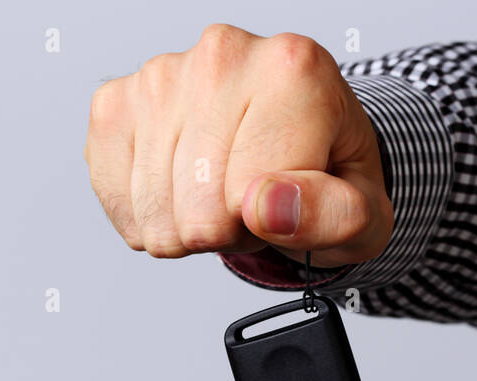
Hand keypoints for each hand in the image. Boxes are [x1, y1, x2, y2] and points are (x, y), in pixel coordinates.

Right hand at [84, 24, 392, 267]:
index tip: (287, 200)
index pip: (251, 196)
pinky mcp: (115, 102)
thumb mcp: (361, 213)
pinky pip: (117, 197)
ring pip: (154, 211)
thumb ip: (332, 216)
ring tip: (221, 192)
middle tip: (253, 199)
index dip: (268, 224)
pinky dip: (147, 216)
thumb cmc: (326, 172)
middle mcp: (223, 55)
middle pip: (197, 210)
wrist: (291, 141)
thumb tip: (268, 206)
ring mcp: (161, 75)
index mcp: (294, 70)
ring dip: (186, 224)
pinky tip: (180, 191)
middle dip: (226, 228)